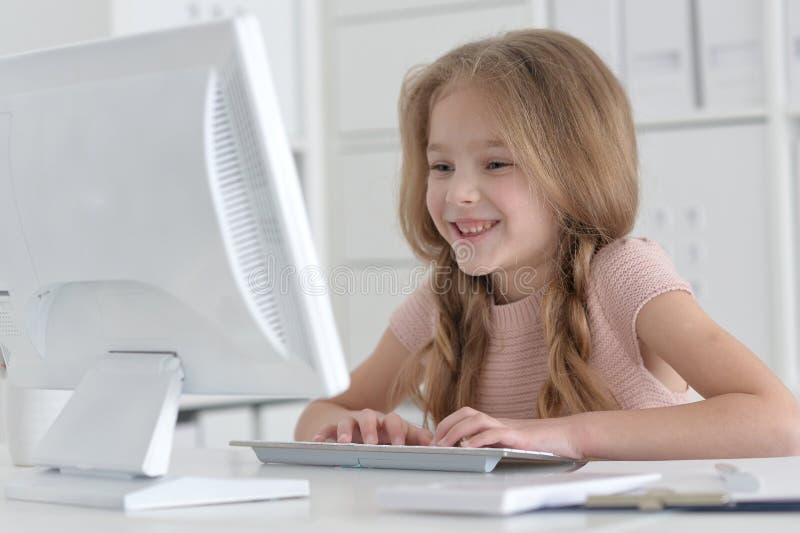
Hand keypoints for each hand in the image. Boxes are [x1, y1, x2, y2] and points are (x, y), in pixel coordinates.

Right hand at [311, 409, 432, 445]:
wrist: (356, 422)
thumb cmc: (382, 430)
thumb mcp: (401, 433)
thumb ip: (418, 438)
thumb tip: (438, 443)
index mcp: (386, 421)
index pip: (393, 421)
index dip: (397, 432)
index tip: (398, 445)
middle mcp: (369, 419)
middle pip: (369, 417)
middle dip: (370, 430)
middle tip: (371, 444)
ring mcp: (351, 422)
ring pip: (347, 422)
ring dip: (345, 432)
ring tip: (344, 443)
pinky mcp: (334, 427)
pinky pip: (326, 429)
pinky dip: (322, 435)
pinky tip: (317, 441)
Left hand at [432, 406, 584, 459]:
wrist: (573, 436)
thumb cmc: (548, 443)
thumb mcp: (517, 443)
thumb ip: (500, 444)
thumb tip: (477, 452)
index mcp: (500, 423)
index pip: (468, 414)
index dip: (449, 422)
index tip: (436, 437)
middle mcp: (502, 421)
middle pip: (467, 413)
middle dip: (447, 425)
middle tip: (434, 442)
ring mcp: (511, 427)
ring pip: (477, 420)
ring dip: (457, 431)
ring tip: (445, 444)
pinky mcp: (521, 437)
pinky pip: (496, 434)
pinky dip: (480, 439)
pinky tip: (469, 447)